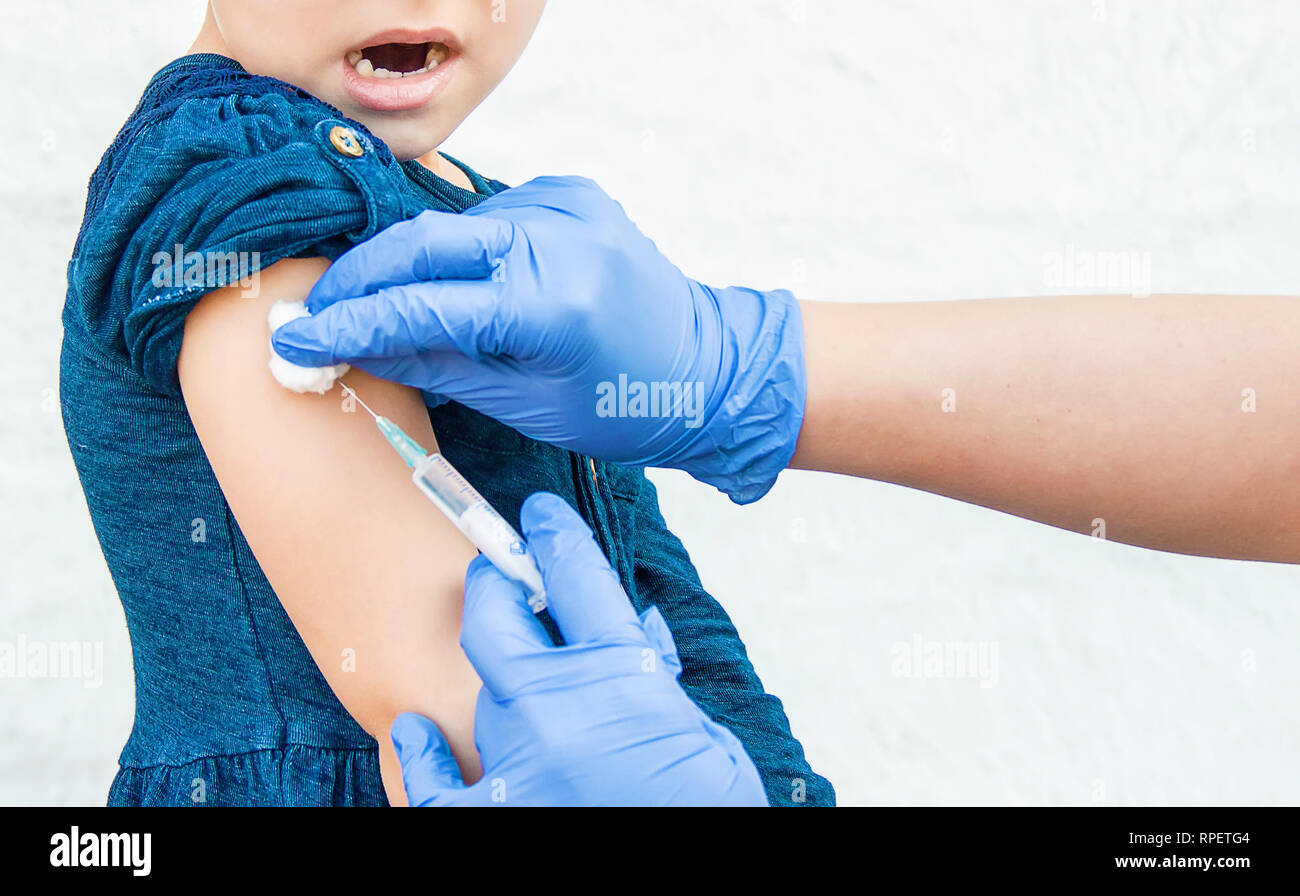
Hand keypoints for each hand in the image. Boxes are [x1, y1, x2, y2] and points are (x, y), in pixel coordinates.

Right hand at [270, 176, 804, 502]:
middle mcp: (556, 238)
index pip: (420, 305)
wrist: (707, 367)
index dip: (349, 324)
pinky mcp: (572, 194)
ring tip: (378, 307)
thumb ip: (438, 366)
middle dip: (359, 278)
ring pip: (449, 226)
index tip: (298, 342)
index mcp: (550, 304)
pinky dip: (457, 250)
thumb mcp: (527, 404)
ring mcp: (566, 206)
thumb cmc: (626, 405)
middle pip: (421, 242)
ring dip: (407, 264)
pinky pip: (488, 217)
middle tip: (317, 312)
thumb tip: (355, 350)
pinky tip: (452, 284)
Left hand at [390, 492, 767, 806]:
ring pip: (483, 694)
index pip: (576, 578)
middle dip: (495, 586)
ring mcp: (516, 763)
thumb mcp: (702, 735)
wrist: (695, 878)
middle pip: (496, 616)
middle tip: (501, 577)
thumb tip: (632, 643)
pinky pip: (433, 780)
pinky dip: (422, 758)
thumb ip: (657, 684)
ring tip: (519, 693)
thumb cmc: (701, 811)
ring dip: (503, 688)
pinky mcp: (493, 814)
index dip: (554, 536)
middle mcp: (558, 710)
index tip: (539, 516)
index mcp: (623, 679)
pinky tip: (412, 736)